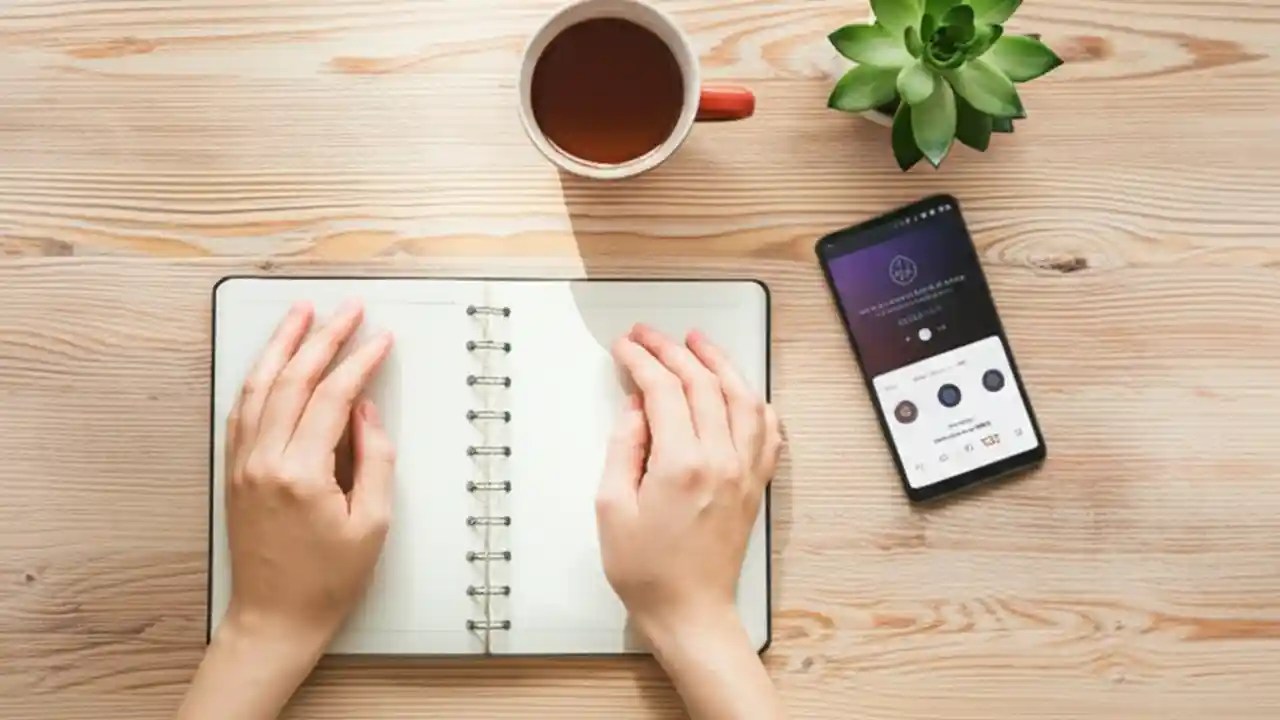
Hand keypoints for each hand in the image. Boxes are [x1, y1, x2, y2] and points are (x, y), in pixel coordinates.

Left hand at [223, 300, 394, 647]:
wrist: (275, 618)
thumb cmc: (327, 580)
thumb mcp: (372, 523)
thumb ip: (374, 459)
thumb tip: (365, 411)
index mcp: (301, 473)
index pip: (332, 397)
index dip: (359, 362)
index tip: (380, 340)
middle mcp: (264, 461)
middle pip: (292, 380)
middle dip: (322, 338)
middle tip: (346, 310)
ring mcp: (243, 465)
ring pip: (259, 387)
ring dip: (282, 346)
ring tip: (301, 314)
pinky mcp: (235, 473)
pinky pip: (243, 411)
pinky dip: (259, 379)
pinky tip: (272, 362)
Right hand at [597, 324, 781, 642]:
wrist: (689, 611)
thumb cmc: (646, 570)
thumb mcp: (611, 506)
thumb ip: (624, 447)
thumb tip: (636, 407)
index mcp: (681, 463)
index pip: (663, 390)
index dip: (641, 360)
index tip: (624, 346)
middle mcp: (721, 459)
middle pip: (702, 383)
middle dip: (672, 350)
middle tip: (649, 335)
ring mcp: (744, 470)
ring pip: (742, 397)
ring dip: (719, 363)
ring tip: (698, 342)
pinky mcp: (755, 484)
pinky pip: (767, 430)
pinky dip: (754, 401)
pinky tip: (741, 391)